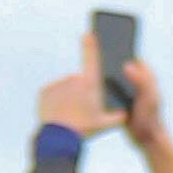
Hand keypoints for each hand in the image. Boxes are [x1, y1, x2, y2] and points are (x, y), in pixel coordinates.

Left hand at [37, 56, 172, 172]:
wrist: (59, 138)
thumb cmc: (85, 130)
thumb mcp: (105, 125)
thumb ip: (119, 117)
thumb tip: (126, 114)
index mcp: (89, 83)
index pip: (91, 57)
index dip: (91, 43)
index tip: (89, 33)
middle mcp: (73, 78)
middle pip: (79, 82)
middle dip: (80, 93)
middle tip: (80, 111)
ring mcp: (58, 84)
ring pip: (65, 88)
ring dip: (67, 97)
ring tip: (69, 114)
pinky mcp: (45, 91)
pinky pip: (52, 94)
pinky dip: (55, 102)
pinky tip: (58, 113)